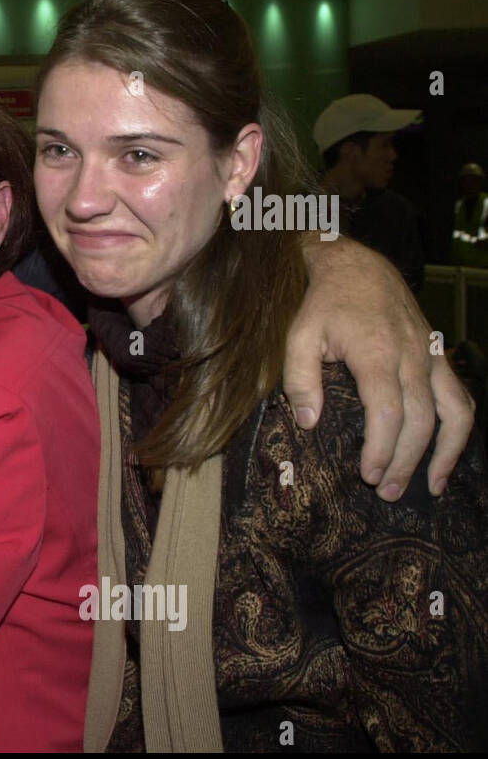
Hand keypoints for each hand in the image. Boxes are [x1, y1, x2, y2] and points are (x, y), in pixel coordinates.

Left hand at [284, 237, 473, 499]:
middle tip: (385, 491)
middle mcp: (412, 356)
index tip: (367, 474)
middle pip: (420, 420)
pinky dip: (459, 429)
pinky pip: (460, 397)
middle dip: (406, 461)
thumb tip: (308, 423)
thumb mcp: (299, 336)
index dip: (381, 448)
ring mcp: (432, 356)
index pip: (387, 411)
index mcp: (376, 353)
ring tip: (429, 487)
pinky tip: (446, 454)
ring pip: (453, 412)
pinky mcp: (440, 356)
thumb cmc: (324, 304)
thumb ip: (300, 380)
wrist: (357, 266)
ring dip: (444, 453)